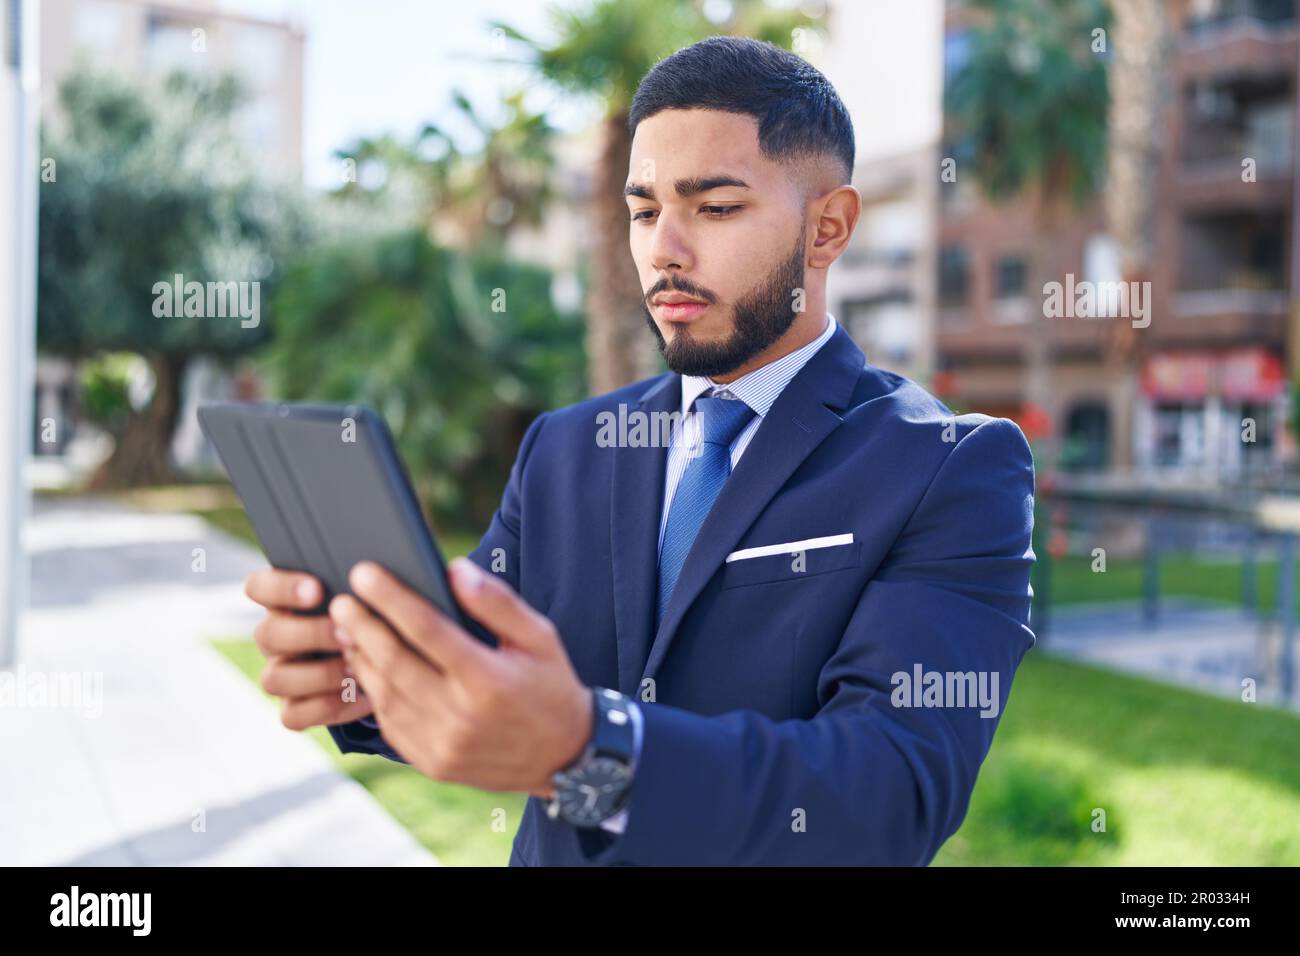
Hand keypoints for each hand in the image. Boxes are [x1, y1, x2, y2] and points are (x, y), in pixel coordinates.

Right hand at [243, 568, 375, 730]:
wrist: (390, 666)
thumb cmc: (374, 620)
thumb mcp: (368, 598)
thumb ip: (364, 586)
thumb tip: (387, 574)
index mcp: (286, 602)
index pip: (258, 587)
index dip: (281, 588)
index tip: (317, 589)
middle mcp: (276, 638)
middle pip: (267, 635)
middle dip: (310, 634)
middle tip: (347, 633)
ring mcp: (282, 675)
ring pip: (273, 679)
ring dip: (319, 674)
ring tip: (358, 669)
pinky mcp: (293, 709)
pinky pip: (293, 715)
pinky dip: (330, 707)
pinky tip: (365, 697)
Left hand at [328, 558, 592, 797]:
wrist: (564, 756)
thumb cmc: (550, 685)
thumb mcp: (539, 637)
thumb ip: (497, 602)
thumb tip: (454, 568)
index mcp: (489, 680)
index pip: (427, 630)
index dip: (391, 599)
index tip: (365, 574)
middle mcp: (461, 716)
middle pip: (395, 662)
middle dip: (363, 627)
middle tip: (340, 601)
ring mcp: (443, 745)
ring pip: (386, 694)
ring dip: (361, 658)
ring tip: (347, 629)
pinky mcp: (433, 763)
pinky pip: (390, 723)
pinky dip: (375, 692)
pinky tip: (369, 667)